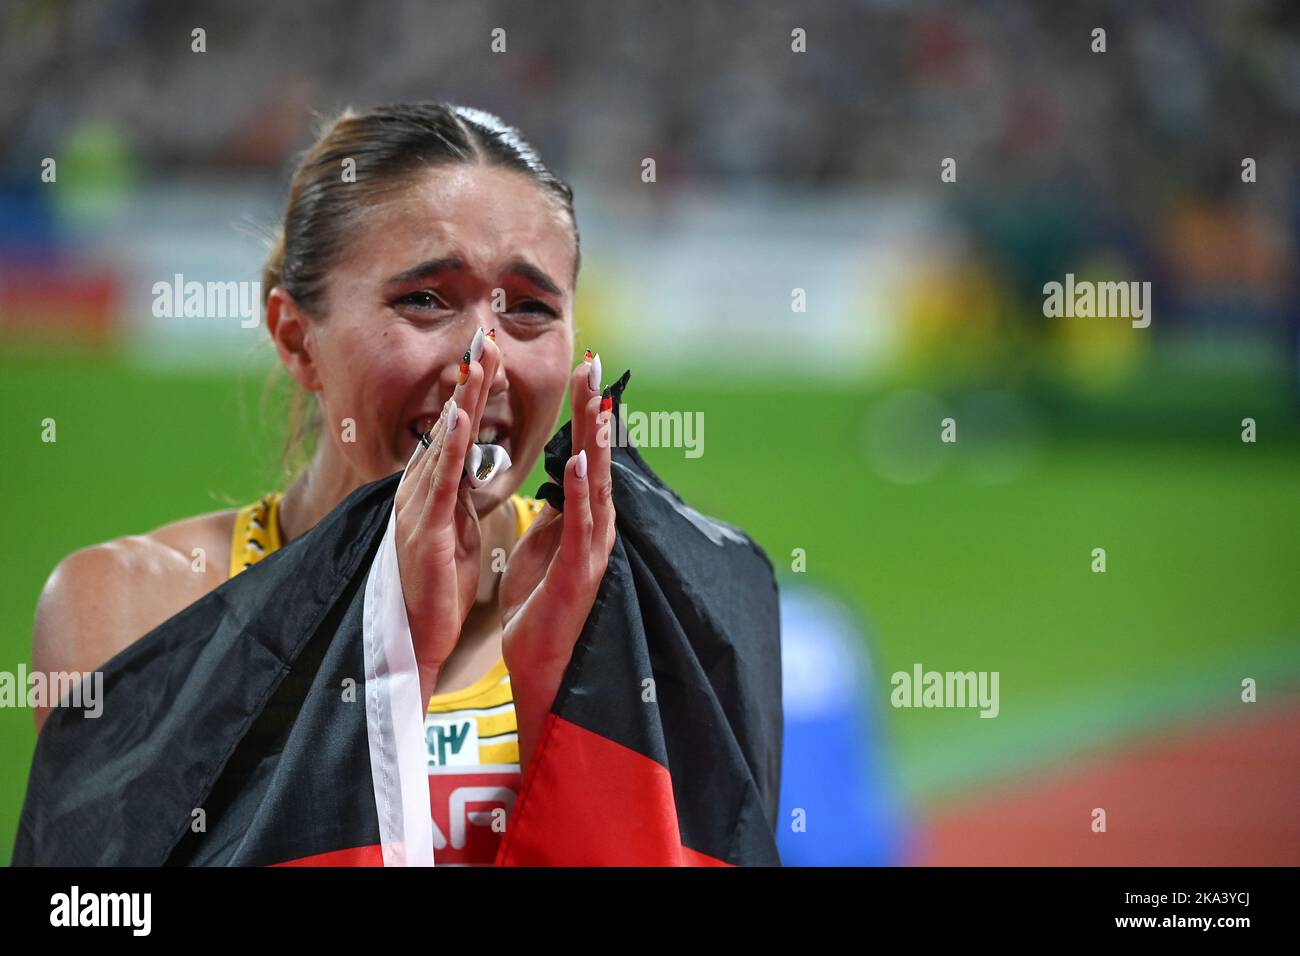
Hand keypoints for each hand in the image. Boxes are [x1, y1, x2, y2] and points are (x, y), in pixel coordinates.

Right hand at [394, 327, 503, 707]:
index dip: (476, 390)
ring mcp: (419, 508)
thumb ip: (457, 493)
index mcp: (435, 491)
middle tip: (487, 334)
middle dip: (470, 379)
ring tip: (480, 358)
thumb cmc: (436, 588)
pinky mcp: (424, 532)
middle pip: (451, 424)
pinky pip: (440, 483)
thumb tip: (469, 462)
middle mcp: (422, 490)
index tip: (493, 352)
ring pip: (446, 442)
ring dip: (465, 399)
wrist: (414, 641)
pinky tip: (464, 417)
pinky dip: (452, 448)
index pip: (459, 429)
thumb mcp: (453, 529)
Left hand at [500, 352, 615, 768]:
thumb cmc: (539, 605)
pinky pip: (580, 526)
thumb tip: (561, 475)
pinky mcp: (579, 573)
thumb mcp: (543, 544)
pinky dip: (581, 493)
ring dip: (595, 441)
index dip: (585, 413)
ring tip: (594, 400)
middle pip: (598, 457)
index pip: (587, 453)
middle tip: (593, 364)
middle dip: (594, 410)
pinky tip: (580, 463)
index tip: (583, 371)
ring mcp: (593, 549)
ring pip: (597, 483)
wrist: (537, 663)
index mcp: (582, 516)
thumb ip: (556, 510)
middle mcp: (596, 526)